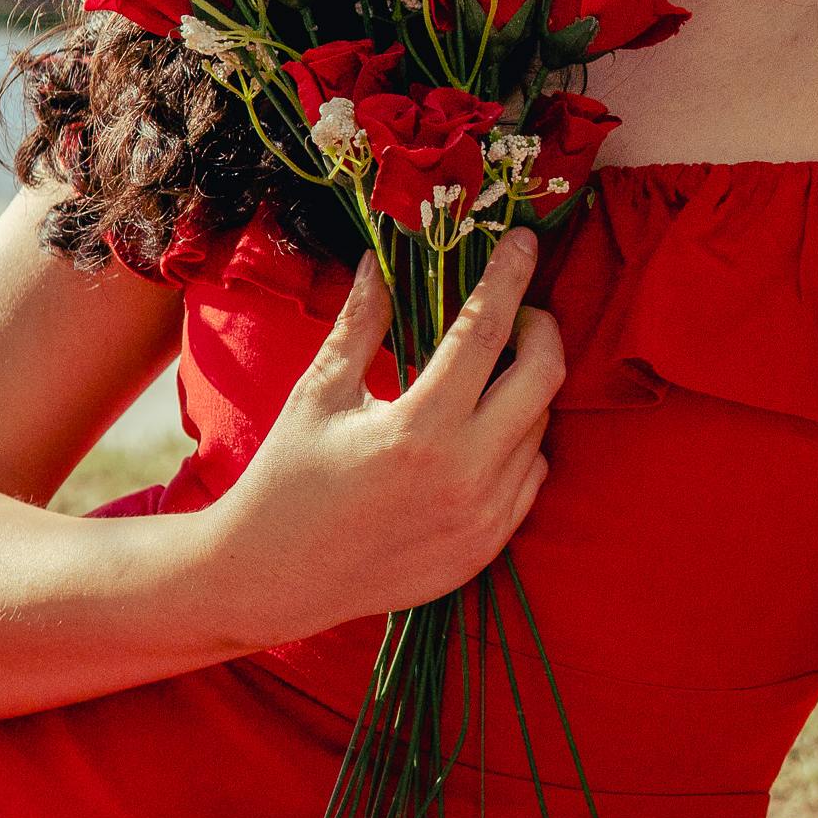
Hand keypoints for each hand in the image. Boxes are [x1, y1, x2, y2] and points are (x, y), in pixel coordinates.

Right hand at [204, 224, 564, 644]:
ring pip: (541, 427)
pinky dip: (520, 443)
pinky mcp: (487, 547)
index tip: (521, 239)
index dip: (509, 277)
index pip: (486, 331)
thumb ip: (362, 324)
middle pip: (544, 376)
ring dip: (525, 388)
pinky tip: (482, 431)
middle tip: (516, 312)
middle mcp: (464, 474)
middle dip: (540, 329)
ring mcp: (483, 517)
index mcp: (417, 429)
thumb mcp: (320, 393)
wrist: (274, 578)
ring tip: (486, 372)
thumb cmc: (289, 479)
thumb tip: (379, 261)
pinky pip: (532, 476)